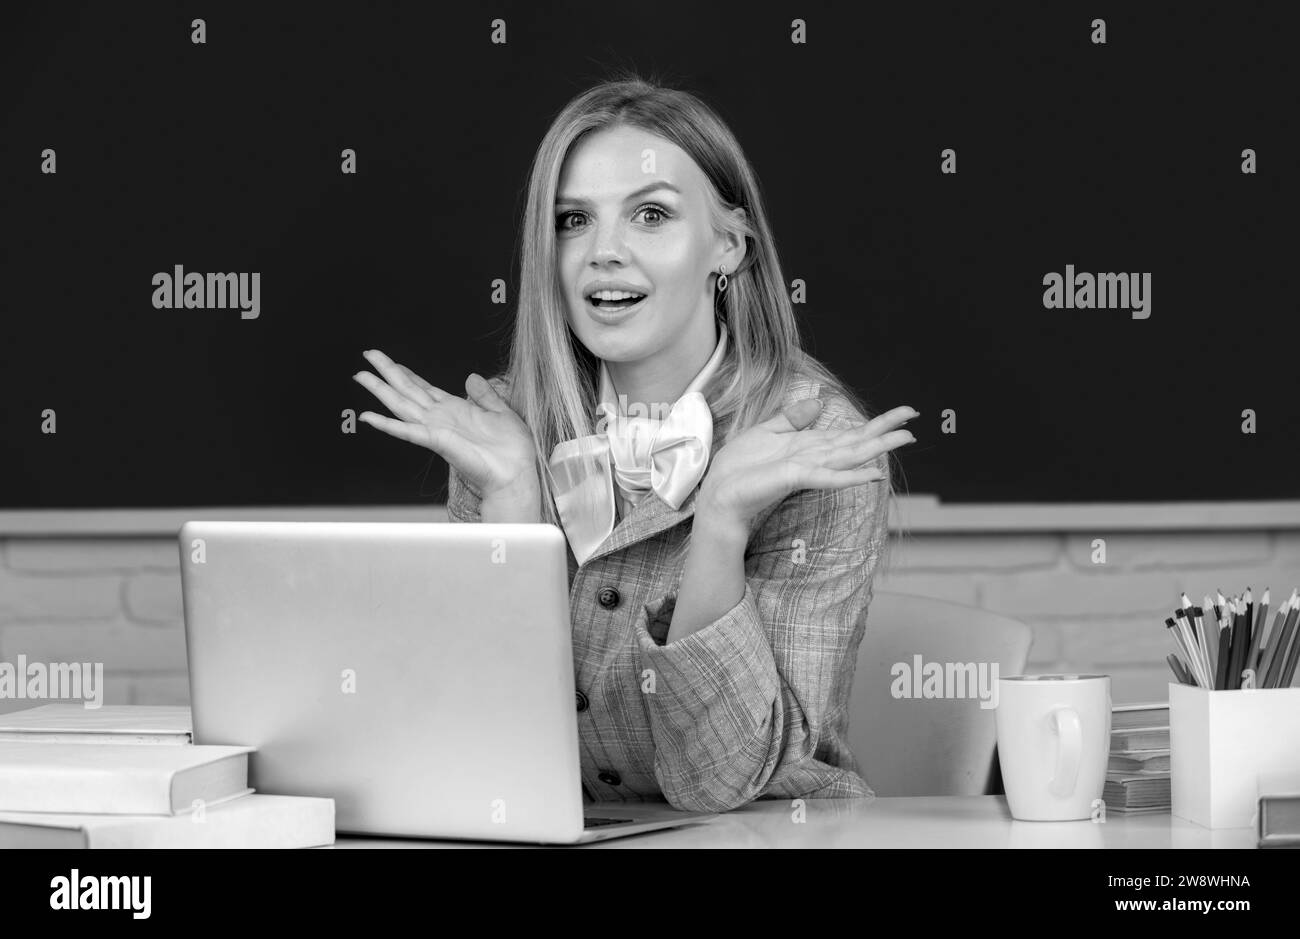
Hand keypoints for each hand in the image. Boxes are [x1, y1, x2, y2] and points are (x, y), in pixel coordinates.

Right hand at [353, 350, 538, 505]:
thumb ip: (485, 395)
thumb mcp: (500, 412)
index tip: (391, 362)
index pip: (424, 388)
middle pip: (407, 391)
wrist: (516, 474)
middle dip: (386, 372)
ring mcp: (436, 430)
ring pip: (402, 406)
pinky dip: (388, 424)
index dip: (406, 373)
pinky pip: (408, 431)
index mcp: (455, 410)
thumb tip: (472, 377)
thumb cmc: (511, 450)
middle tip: (367, 355)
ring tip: (361, 376)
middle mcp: (441, 419)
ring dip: (380, 391)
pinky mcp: (437, 442)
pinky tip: (369, 416)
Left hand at [697, 399, 917, 529]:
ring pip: (849, 457)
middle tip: (914, 424)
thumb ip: (793, 419)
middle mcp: (815, 459)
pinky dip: (851, 477)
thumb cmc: (740, 468)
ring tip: (904, 440)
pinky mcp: (796, 478)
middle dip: (885, 433)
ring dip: (876, 449)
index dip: (877, 423)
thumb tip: (818, 403)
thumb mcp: (766, 432)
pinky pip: (828, 477)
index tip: (904, 413)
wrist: (720, 494)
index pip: (850, 433)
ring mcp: (808, 470)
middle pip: (856, 443)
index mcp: (810, 447)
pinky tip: (872, 475)